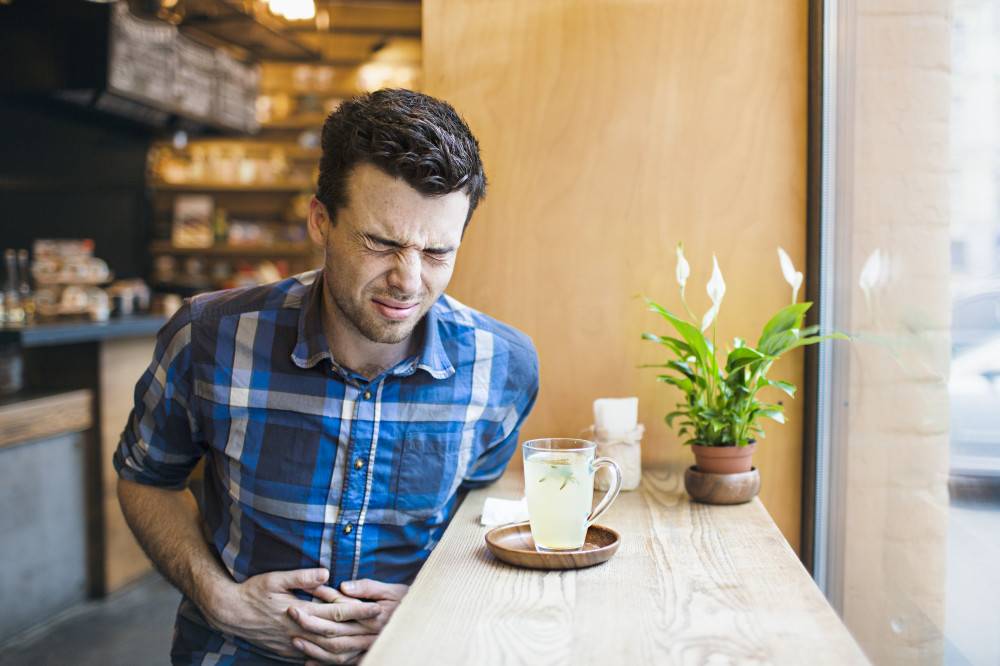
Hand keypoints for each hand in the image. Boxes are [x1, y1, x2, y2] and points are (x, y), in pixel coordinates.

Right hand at [200, 568, 381, 661]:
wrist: (230, 614)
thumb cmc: (253, 592)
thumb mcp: (275, 578)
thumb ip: (302, 577)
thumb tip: (326, 572)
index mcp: (300, 612)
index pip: (336, 613)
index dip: (358, 610)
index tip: (377, 606)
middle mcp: (299, 632)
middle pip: (337, 635)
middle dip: (361, 630)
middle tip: (382, 625)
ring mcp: (293, 646)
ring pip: (327, 652)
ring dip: (350, 647)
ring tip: (369, 640)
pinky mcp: (288, 653)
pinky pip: (314, 659)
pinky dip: (331, 658)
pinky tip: (344, 655)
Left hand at [288, 579, 409, 664]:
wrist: (424, 622)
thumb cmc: (407, 601)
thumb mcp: (391, 589)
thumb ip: (367, 587)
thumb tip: (344, 585)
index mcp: (373, 617)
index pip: (340, 612)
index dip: (319, 605)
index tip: (302, 596)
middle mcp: (369, 636)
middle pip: (334, 634)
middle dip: (310, 625)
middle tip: (291, 616)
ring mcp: (367, 649)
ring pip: (336, 653)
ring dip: (314, 647)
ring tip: (295, 640)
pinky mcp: (367, 656)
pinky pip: (345, 664)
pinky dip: (325, 664)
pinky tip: (310, 662)